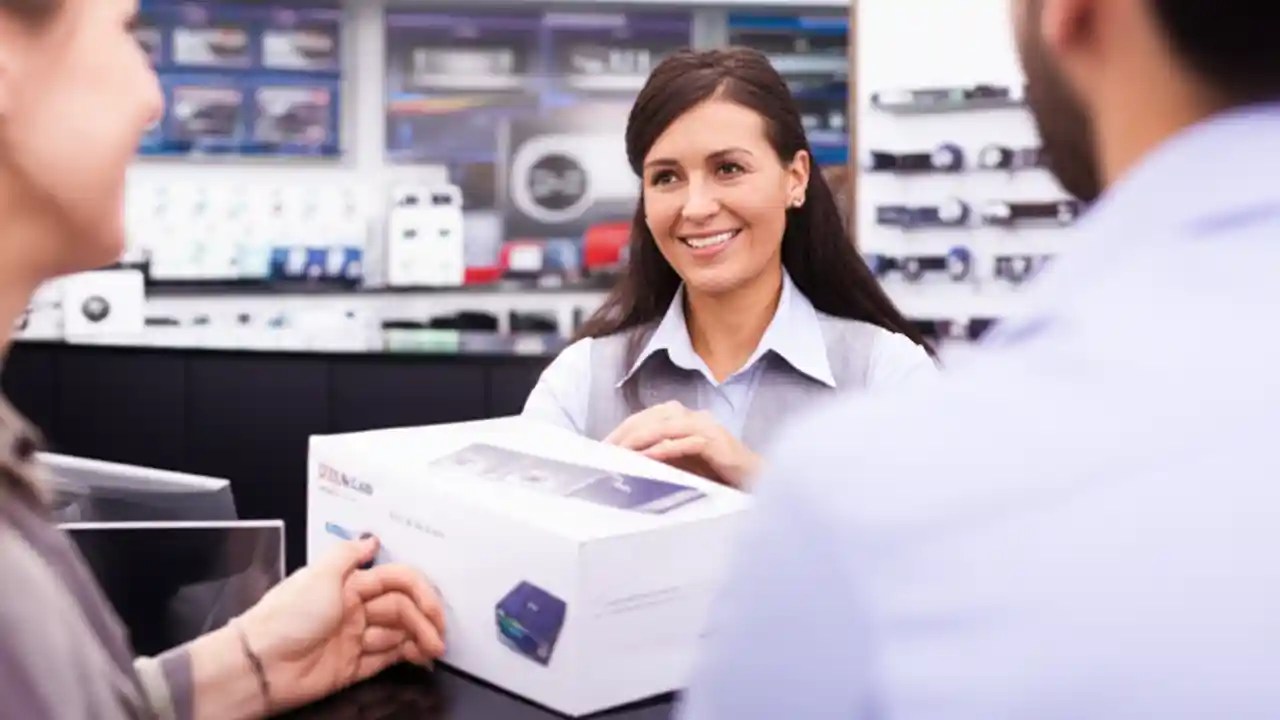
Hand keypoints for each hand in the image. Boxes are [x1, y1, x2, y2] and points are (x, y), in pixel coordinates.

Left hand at [235, 535, 446, 713]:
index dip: (419, 591)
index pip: (395, 581)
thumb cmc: (287, 616)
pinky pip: (387, 659)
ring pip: (398, 633)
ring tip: (434, 649)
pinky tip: (421, 657)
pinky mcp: (352, 667)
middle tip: (440, 635)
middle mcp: (354, 608)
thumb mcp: (318, 574)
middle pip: (401, 608)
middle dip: (424, 619)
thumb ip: (348, 553)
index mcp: (348, 583)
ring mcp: (354, 638)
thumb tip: (372, 538)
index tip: (433, 608)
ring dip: (420, 639)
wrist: (260, 666)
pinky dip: (407, 657)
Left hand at [604, 401, 760, 488]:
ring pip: (665, 425)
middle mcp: (692, 416)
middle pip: (650, 417)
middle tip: (604, 450)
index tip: (602, 448)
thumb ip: (659, 458)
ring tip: (620, 452)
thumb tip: (627, 462)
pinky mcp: (716, 441)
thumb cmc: (716, 473)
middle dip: (625, 433)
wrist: (754, 479)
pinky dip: (665, 448)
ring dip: (640, 438)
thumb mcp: (681, 463)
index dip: (622, 431)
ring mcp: (704, 426)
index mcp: (682, 418)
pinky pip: (685, 442)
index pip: (645, 418)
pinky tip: (648, 457)